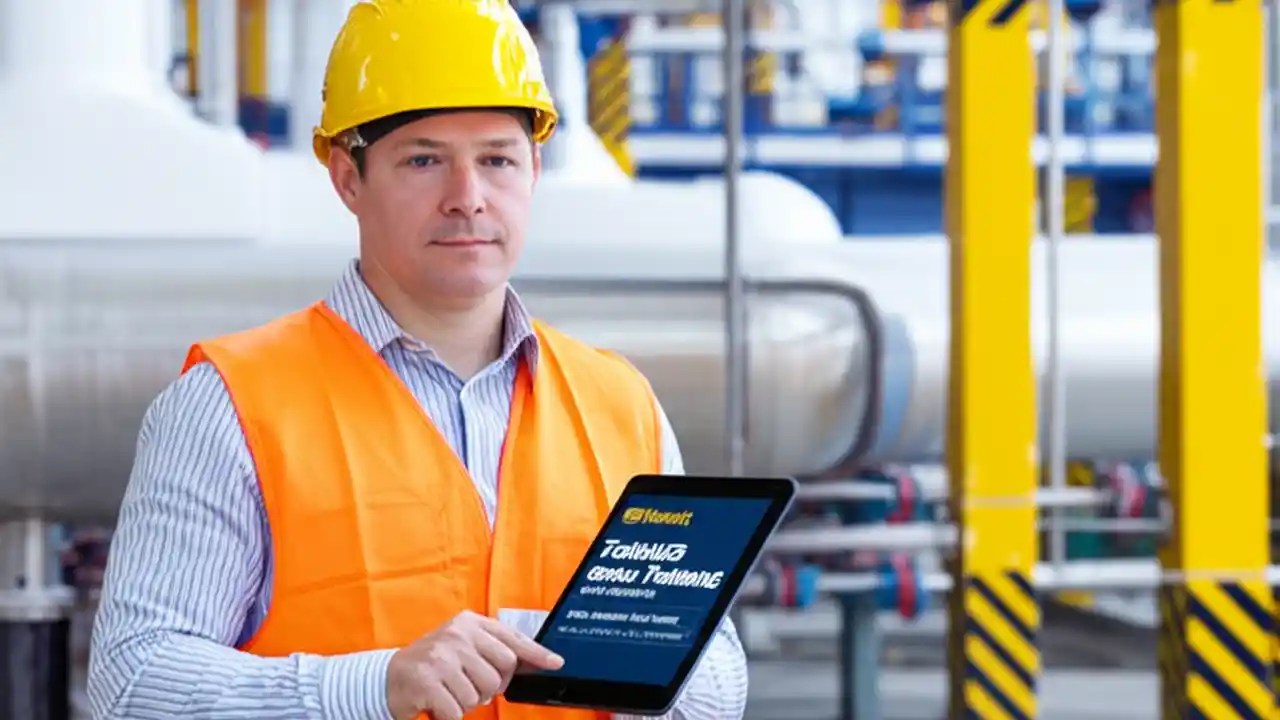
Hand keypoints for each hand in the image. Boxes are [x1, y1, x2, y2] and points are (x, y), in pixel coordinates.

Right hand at [386, 609, 564, 719]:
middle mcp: (456, 635)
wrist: (387, 678)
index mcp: (469, 623)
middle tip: (467, 685)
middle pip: (501, 672)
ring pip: (480, 695)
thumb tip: (535, 662)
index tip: (555, 663)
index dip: (536, 653)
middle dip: (489, 688)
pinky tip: (437, 704)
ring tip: (448, 692)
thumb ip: (493, 651)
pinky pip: (458, 711)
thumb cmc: (433, 665)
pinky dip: (449, 716)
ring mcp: (441, 657)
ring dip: (466, 703)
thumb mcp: (462, 647)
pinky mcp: (427, 681)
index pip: (511, 639)